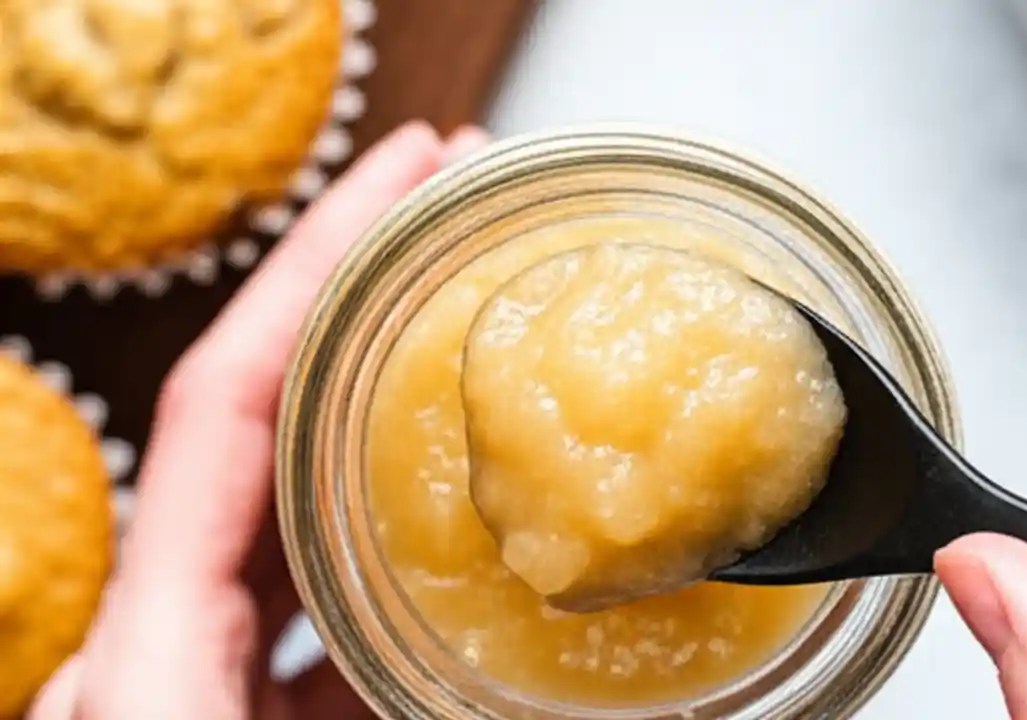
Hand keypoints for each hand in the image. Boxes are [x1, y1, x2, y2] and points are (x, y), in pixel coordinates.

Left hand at [29, 122, 488, 719]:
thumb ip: (397, 703)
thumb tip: (602, 712)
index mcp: (150, 645)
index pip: (226, 399)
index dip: (315, 262)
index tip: (408, 169)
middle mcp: (157, 634)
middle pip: (261, 421)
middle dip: (360, 303)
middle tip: (461, 224)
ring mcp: (188, 661)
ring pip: (289, 504)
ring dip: (377, 415)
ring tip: (470, 349)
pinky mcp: (224, 699)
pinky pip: (302, 592)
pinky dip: (377, 542)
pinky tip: (457, 541)